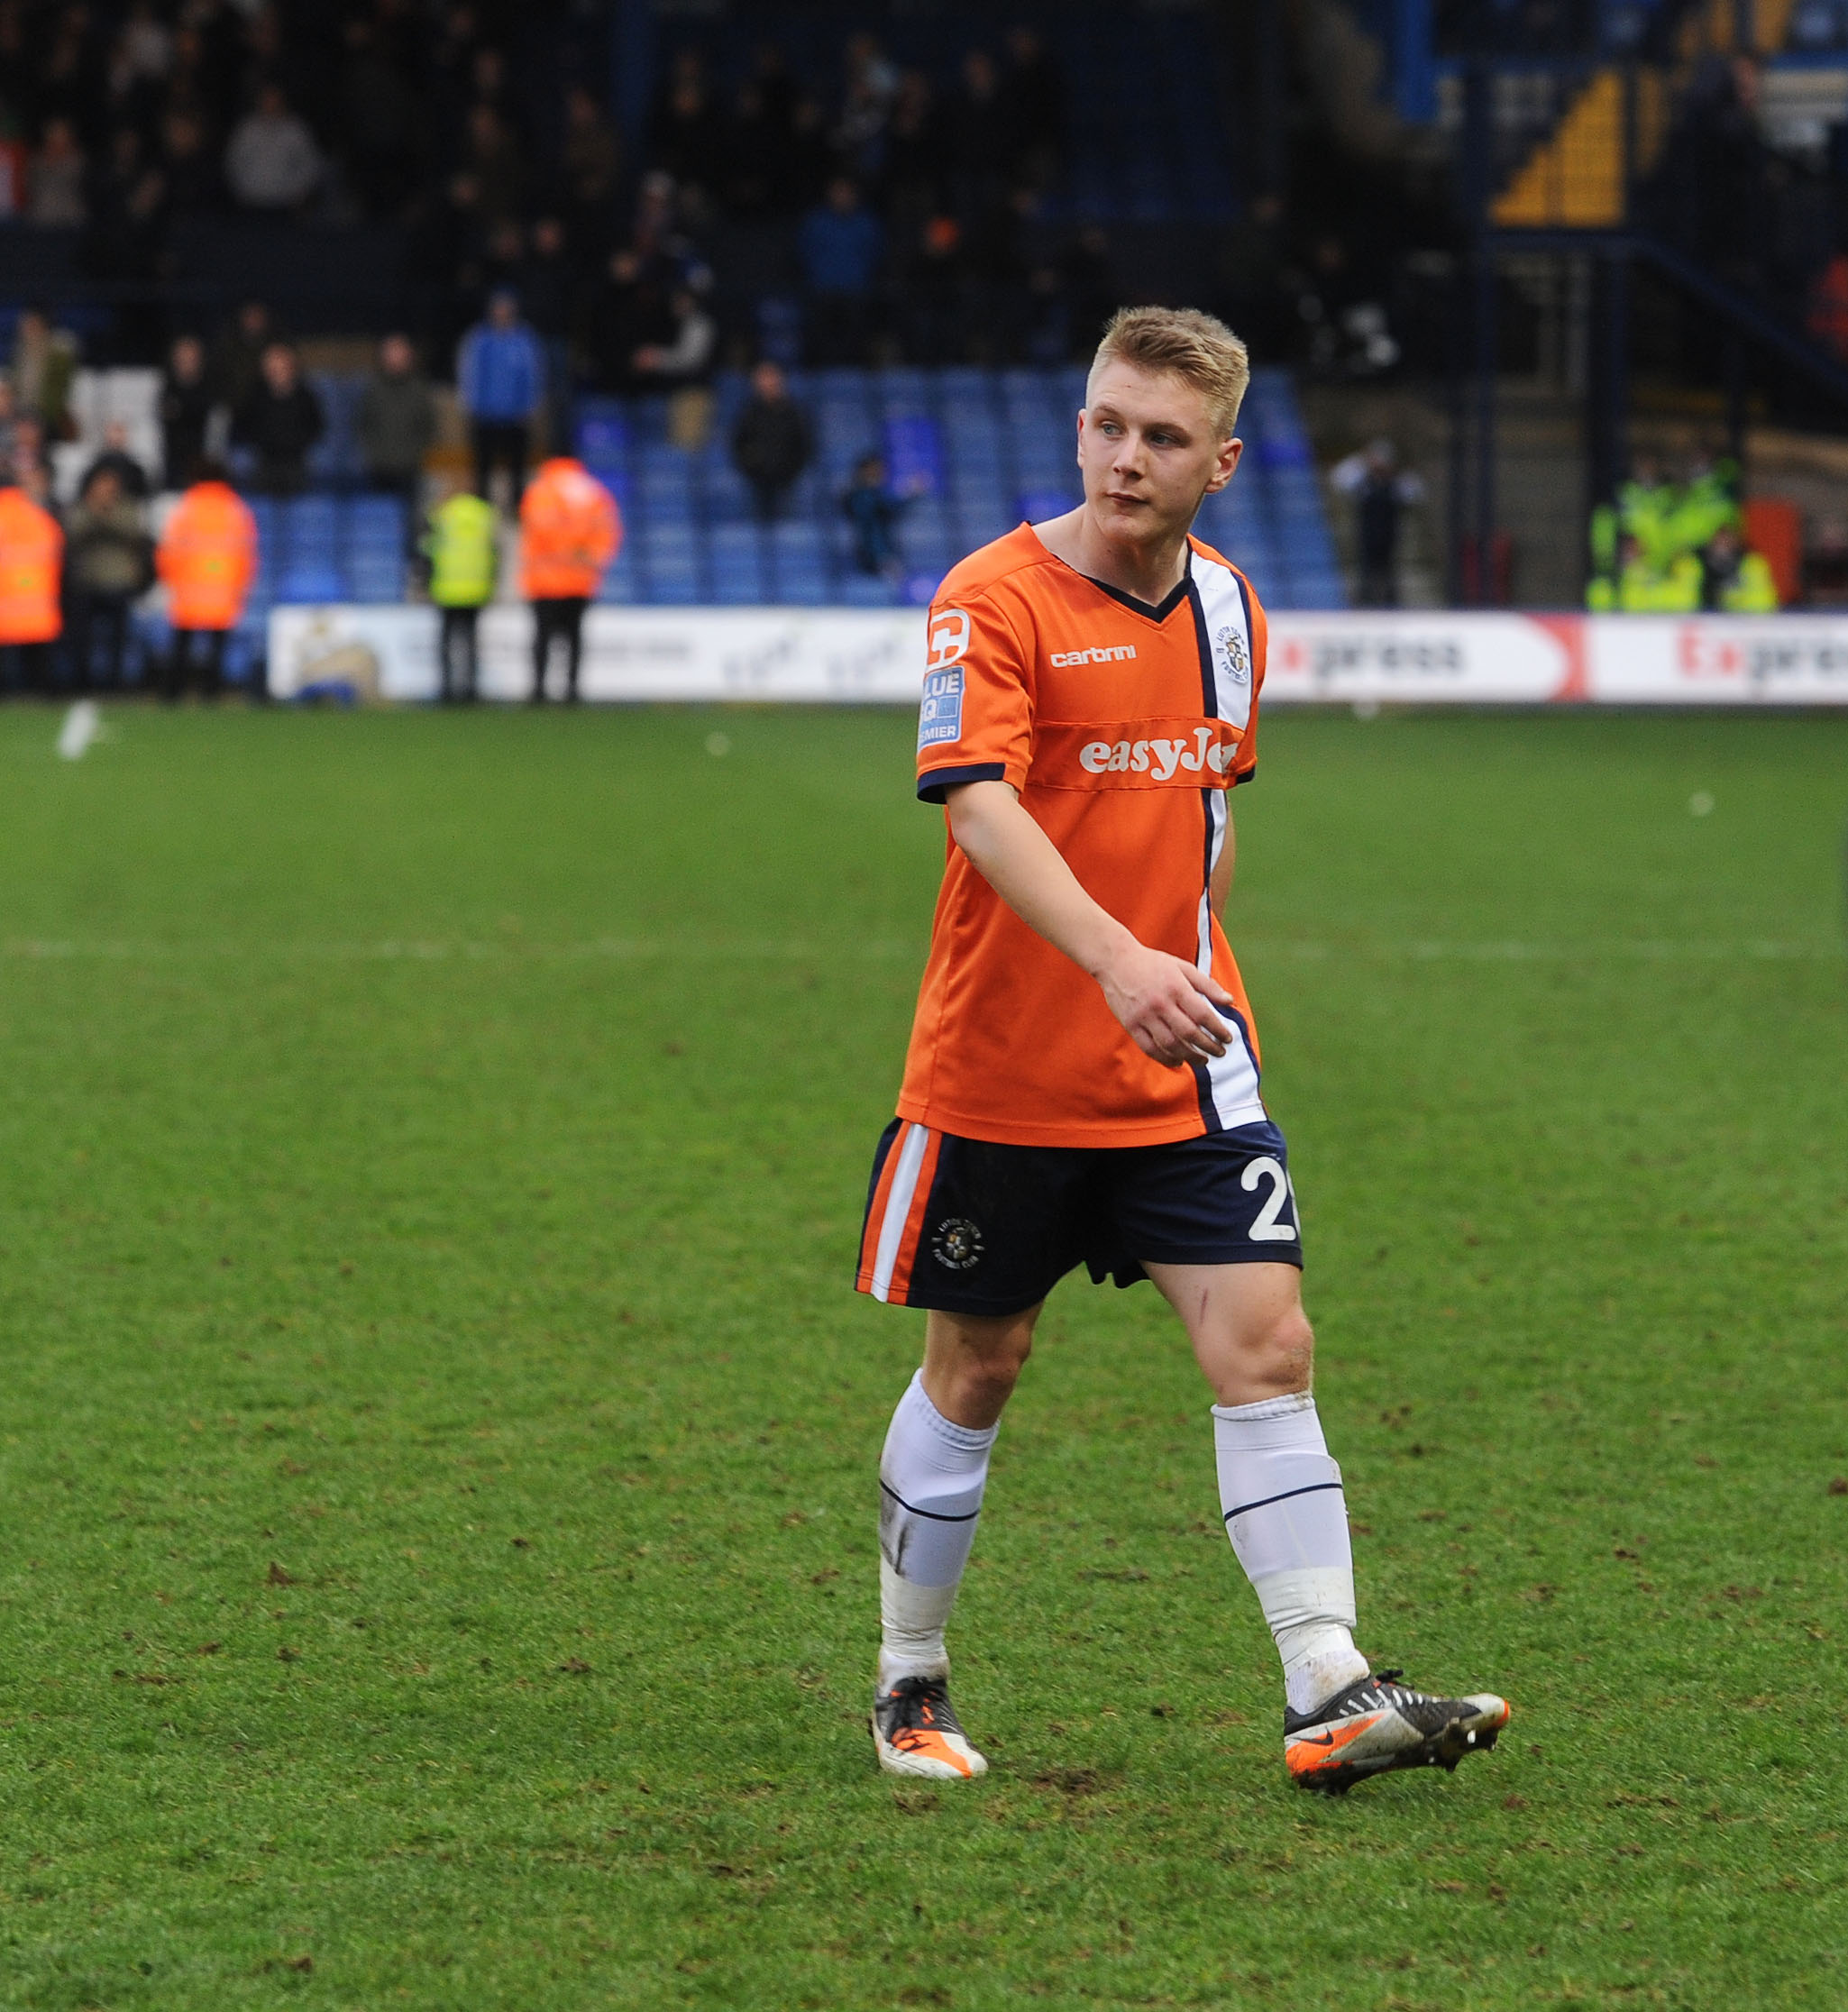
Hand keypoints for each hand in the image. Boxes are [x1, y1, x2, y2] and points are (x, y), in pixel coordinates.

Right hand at [1095, 940, 1234, 1068]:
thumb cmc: (1152, 963)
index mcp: (1176, 987)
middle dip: (1208, 1047)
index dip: (1218, 1030)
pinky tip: (1178, 1061)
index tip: (1227, 1038)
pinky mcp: (1131, 1025)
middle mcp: (1160, 1003)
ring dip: (1189, 1056)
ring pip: (1170, 1044)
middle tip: (1220, 1053)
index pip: (1202, 1015)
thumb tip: (1229, 1001)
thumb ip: (1207, 985)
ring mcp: (1144, 1016)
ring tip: (1202, 1060)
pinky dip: (1165, 1058)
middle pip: (1188, 1033)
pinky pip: (1149, 1048)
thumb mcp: (1183, 967)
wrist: (1116, 961)